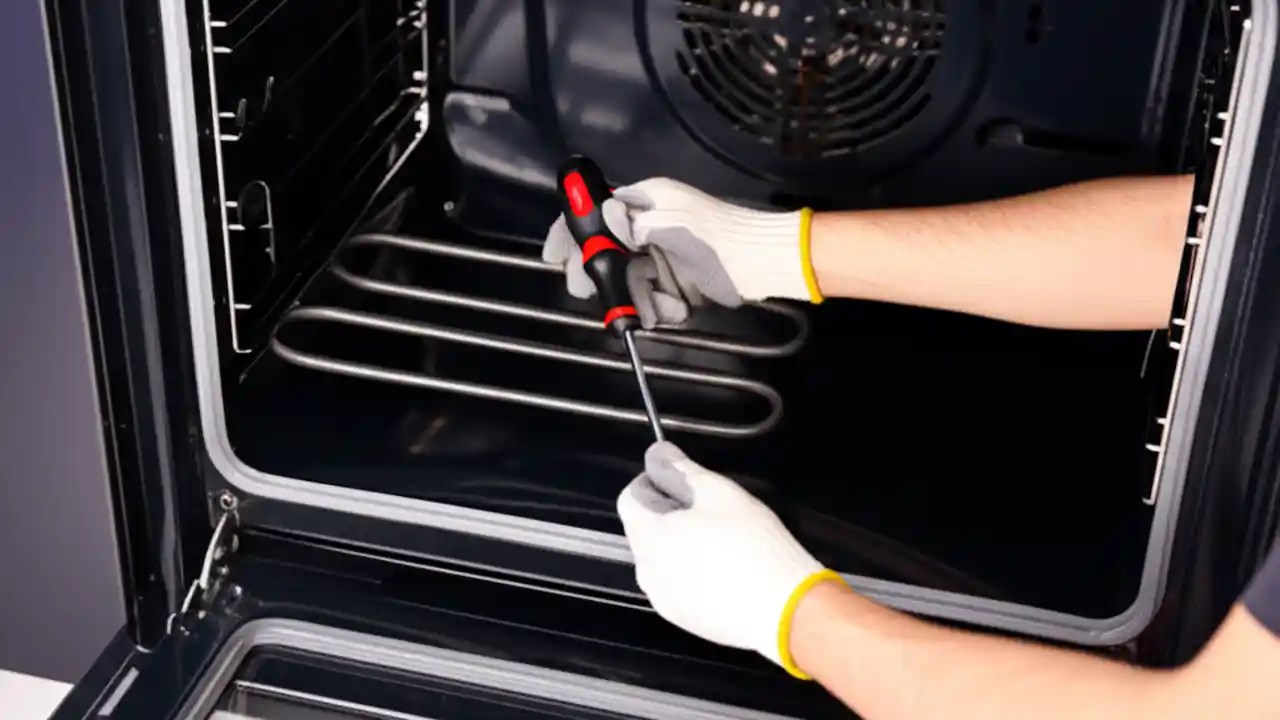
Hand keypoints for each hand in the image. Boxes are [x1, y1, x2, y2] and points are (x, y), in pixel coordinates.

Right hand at [542, 179, 819, 326]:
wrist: (762, 264)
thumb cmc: (719, 240)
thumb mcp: (671, 226)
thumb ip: (631, 225)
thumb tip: (602, 218)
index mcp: (646, 202)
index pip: (595, 211)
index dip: (570, 232)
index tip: (553, 256)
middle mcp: (648, 225)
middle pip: (607, 252)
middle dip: (603, 275)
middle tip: (590, 291)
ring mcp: (661, 253)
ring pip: (628, 279)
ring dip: (638, 298)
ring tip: (661, 308)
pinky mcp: (674, 279)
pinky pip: (651, 295)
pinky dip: (661, 306)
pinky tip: (679, 308)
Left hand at [617, 442, 843, 677]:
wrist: (783, 610)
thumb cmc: (751, 544)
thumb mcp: (718, 492)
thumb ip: (680, 469)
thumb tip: (656, 455)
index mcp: (648, 537)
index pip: (630, 498)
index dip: (655, 483)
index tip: (687, 484)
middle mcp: (646, 571)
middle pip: (644, 529)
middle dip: (669, 515)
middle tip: (712, 512)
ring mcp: (663, 600)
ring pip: (660, 558)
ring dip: (679, 544)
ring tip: (722, 542)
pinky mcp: (683, 620)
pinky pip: (677, 585)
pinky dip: (691, 572)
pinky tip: (726, 571)